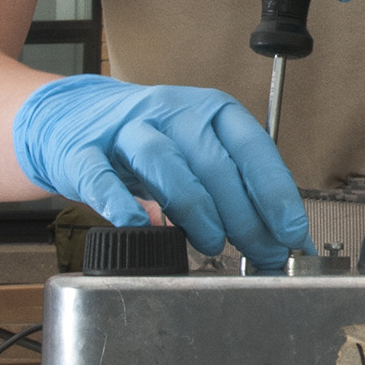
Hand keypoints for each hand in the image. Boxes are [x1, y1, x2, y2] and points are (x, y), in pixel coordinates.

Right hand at [10, 75, 309, 267]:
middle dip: (244, 216)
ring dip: (194, 208)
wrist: (71, 117)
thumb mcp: (197, 153)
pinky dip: (120, 203)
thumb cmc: (149, 142)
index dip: (276, 194)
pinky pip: (100, 175)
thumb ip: (235, 191)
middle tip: (261, 254)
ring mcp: (125, 129)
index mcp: (210, 110)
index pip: (253, 148)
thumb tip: (279, 242)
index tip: (293, 234)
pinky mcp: (82, 150)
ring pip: (164, 163)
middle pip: (214, 162)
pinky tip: (139, 225)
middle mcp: (171, 112)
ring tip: (213, 244)